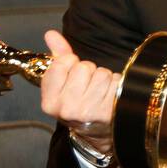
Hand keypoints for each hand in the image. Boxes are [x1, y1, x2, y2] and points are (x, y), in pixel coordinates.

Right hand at [40, 30, 118, 154]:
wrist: (95, 133)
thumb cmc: (77, 103)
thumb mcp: (62, 84)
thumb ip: (58, 57)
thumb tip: (51, 34)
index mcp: (50, 101)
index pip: (63, 62)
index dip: (72, 63)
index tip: (72, 77)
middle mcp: (66, 108)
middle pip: (84, 67)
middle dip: (89, 72)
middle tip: (88, 87)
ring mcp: (88, 112)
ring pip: (102, 73)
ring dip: (104, 78)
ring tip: (99, 92)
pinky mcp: (109, 112)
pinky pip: (116, 81)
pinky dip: (116, 84)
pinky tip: (110, 96)